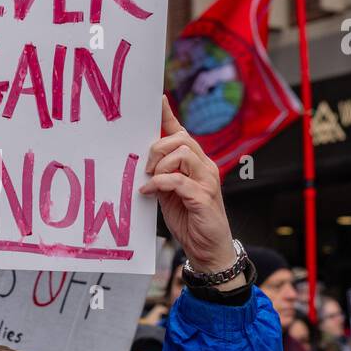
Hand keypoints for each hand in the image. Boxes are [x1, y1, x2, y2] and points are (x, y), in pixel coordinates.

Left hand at [138, 97, 235, 274]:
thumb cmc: (189, 220)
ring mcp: (207, 181)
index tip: (157, 100)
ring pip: (182, 153)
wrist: (208, 250)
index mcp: (197, 163)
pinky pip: (178, 180)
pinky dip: (159, 183)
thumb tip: (142, 162)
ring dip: (160, 165)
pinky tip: (149, 192)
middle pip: (182, 138)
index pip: (182, 132)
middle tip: (147, 168)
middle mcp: (206, 167)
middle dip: (157, 148)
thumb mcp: (169, 193)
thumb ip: (161, 175)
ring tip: (151, 181)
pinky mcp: (203, 197)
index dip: (169, 116)